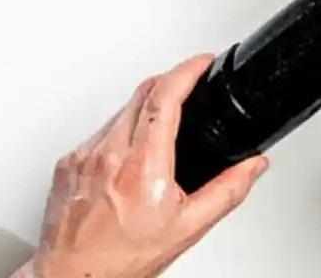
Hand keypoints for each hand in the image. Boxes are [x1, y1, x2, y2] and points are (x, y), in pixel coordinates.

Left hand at [15, 56, 268, 277]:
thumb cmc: (122, 259)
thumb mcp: (189, 227)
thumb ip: (228, 191)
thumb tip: (253, 166)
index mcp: (142, 166)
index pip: (164, 96)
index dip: (187, 70)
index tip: (201, 62)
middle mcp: (108, 154)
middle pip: (141, 93)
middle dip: (169, 81)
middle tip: (188, 84)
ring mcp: (83, 156)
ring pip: (119, 111)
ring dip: (143, 107)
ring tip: (160, 126)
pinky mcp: (66, 163)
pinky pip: (97, 132)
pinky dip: (118, 132)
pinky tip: (127, 155)